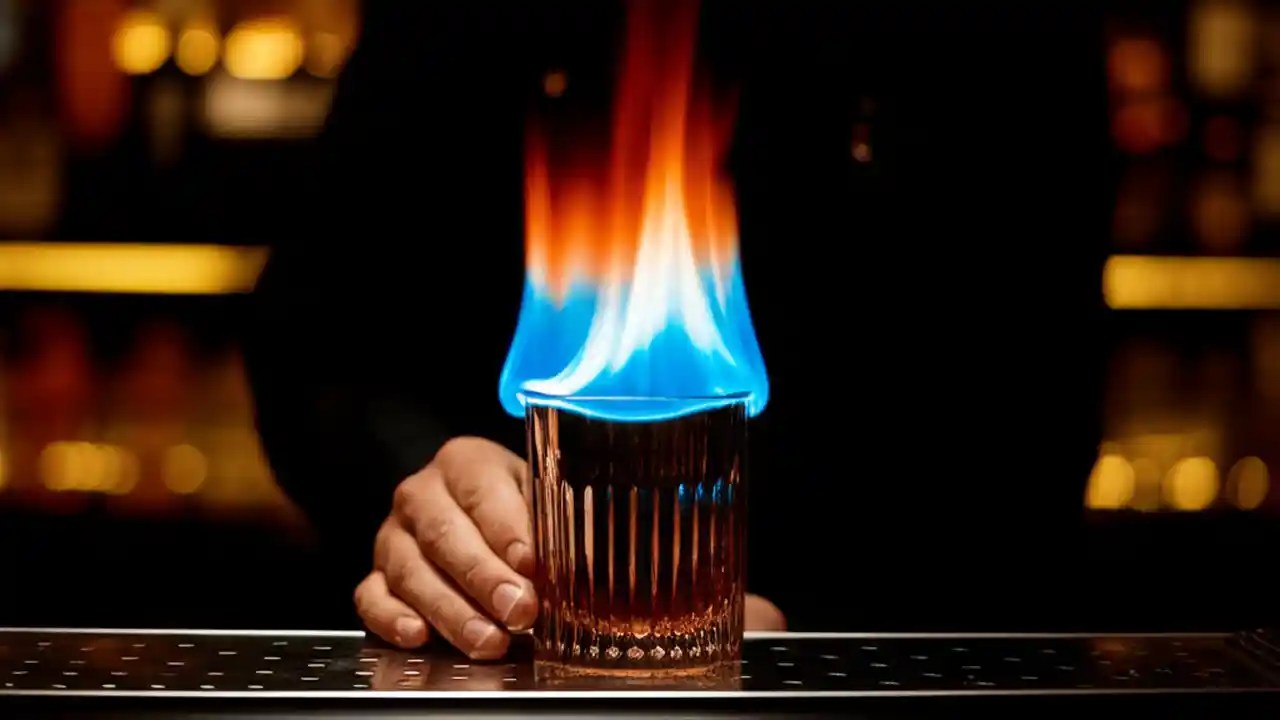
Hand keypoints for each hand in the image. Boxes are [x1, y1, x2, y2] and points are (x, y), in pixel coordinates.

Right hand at [355, 436, 787, 657]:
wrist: (484, 542)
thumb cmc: (556, 534)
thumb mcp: (605, 536)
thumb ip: (668, 563)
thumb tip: (763, 613)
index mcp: (484, 463)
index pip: (486, 480)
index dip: (509, 520)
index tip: (538, 560)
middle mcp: (434, 493)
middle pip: (444, 524)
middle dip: (484, 571)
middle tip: (523, 611)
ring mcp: (399, 535)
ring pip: (408, 561)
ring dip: (448, 603)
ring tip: (489, 641)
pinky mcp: (378, 577)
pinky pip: (368, 592)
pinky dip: (388, 614)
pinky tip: (416, 638)